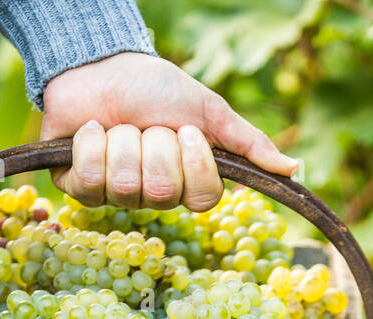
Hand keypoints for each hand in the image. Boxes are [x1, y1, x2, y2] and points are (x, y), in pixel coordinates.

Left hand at [40, 52, 298, 211]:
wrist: (103, 65)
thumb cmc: (156, 89)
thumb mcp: (208, 112)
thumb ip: (249, 143)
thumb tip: (295, 169)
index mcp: (187, 183)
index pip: (202, 198)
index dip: (193, 163)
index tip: (185, 130)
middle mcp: (153, 196)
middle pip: (162, 191)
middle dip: (155, 144)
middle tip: (147, 125)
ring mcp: (115, 196)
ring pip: (125, 185)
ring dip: (122, 141)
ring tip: (119, 124)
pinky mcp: (78, 188)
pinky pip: (90, 181)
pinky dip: (91, 143)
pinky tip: (92, 129)